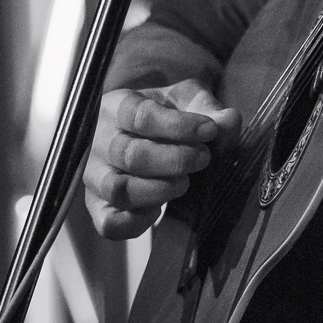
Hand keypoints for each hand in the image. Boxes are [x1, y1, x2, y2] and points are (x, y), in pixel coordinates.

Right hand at [84, 79, 241, 239]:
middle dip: (175, 160)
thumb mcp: (183, 99)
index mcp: (116, 106)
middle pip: (130, 154)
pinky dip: (136, 222)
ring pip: (118, 190)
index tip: (209, 130)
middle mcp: (98, 141)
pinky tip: (159, 210)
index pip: (141, 116)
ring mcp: (93, 176)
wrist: (137, 132)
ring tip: (185, 183)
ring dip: (159, 190)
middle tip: (203, 158)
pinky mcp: (97, 206)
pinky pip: (109, 223)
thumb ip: (207, 107)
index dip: (179, 126)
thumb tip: (229, 122)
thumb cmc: (161, 113)